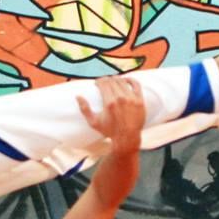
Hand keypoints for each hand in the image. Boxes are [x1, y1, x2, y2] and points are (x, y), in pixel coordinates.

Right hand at [79, 76, 144, 202]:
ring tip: (113, 82)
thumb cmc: (109, 131)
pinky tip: (126, 80)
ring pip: (122, 81)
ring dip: (116, 79)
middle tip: (104, 83)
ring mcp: (132, 99)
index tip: (97, 83)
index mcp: (109, 102)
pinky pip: (136, 85)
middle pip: (112, 81)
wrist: (127, 138)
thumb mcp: (93, 122)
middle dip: (106, 80)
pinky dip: (130, 80)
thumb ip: (85, 109)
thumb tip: (78, 96)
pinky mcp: (140, 101)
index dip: (99, 81)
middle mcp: (121, 98)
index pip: (103, 83)